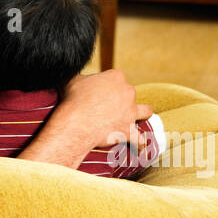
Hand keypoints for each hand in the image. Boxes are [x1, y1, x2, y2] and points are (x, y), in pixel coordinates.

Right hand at [19, 68, 151, 168]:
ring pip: (145, 111)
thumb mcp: (73, 79)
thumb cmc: (73, 99)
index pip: (116, 78)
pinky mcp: (129, 130)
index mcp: (116, 77)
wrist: (76, 122)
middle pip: (129, 94)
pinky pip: (140, 138)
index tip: (99, 93)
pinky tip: (138, 145)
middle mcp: (128, 92)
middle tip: (108, 108)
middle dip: (121, 100)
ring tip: (134, 119)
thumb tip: (74, 72)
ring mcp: (131, 111)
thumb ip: (80, 76)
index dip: (108, 86)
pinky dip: (139, 142)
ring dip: (140, 115)